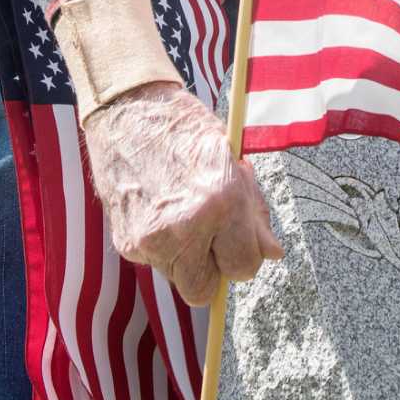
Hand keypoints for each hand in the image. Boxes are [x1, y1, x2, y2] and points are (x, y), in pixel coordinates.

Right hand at [81, 82, 282, 304]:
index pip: (244, 267)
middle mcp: (185, 227)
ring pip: (177, 277)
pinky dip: (160, 245)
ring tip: (180, 212)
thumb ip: (253, 212)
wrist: (128, 109)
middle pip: (204, 290)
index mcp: (221, 202)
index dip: (243, 255)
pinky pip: (153, 262)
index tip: (237, 239)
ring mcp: (151, 238)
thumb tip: (272, 253)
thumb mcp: (231, 162)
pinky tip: (158, 208)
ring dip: (184, 257)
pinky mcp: (126, 242)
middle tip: (209, 236)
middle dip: (211, 268)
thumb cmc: (185, 130)